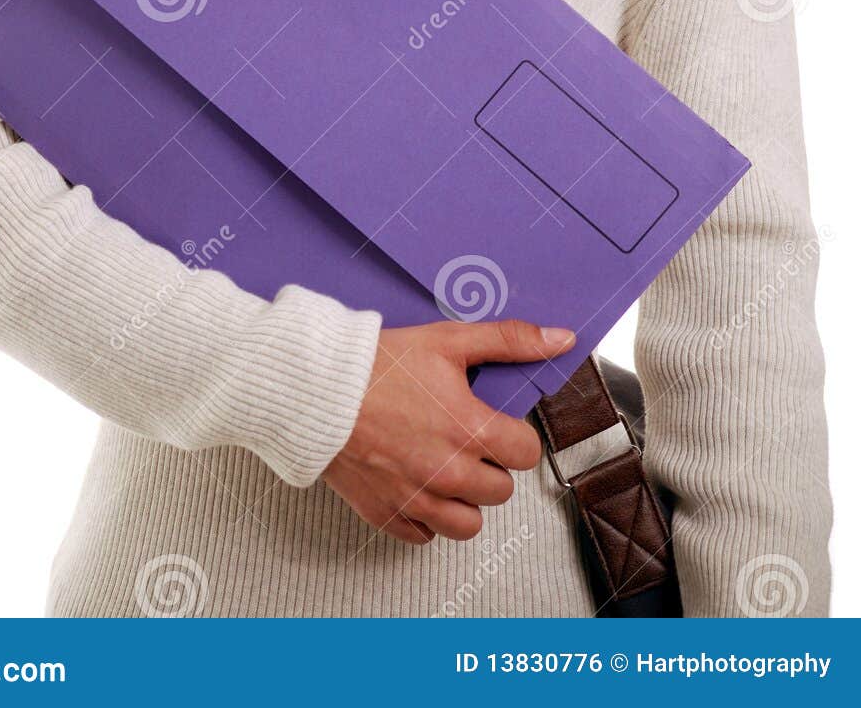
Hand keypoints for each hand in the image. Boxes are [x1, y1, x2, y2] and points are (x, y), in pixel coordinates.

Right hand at [321, 318, 575, 544]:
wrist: (315, 388)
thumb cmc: (378, 363)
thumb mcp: (448, 340)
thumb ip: (509, 341)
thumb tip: (560, 339)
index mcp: (469, 429)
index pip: (525, 453)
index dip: (513, 436)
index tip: (493, 424)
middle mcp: (448, 472)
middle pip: (500, 491)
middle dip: (488, 465)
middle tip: (463, 440)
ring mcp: (417, 498)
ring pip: (468, 525)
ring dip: (464, 499)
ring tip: (444, 467)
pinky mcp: (388, 514)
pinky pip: (426, 536)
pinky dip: (426, 516)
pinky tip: (416, 483)